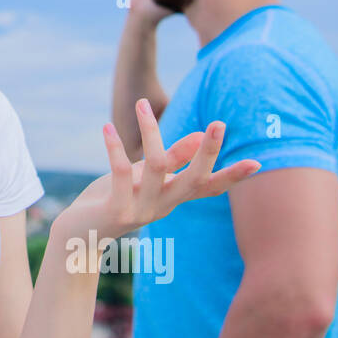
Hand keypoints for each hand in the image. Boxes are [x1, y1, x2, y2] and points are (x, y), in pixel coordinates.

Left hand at [57, 98, 260, 240]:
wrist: (80, 233)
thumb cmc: (114, 198)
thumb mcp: (145, 176)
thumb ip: (173, 158)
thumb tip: (202, 136)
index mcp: (173, 197)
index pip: (209, 187)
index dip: (232, 177)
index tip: (258, 163)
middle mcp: (163, 206)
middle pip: (194, 179)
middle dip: (208, 152)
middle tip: (219, 123)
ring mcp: (141, 210)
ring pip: (156, 166)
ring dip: (149, 132)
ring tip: (140, 104)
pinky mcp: (117, 210)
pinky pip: (119, 173)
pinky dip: (114, 148)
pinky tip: (107, 127)